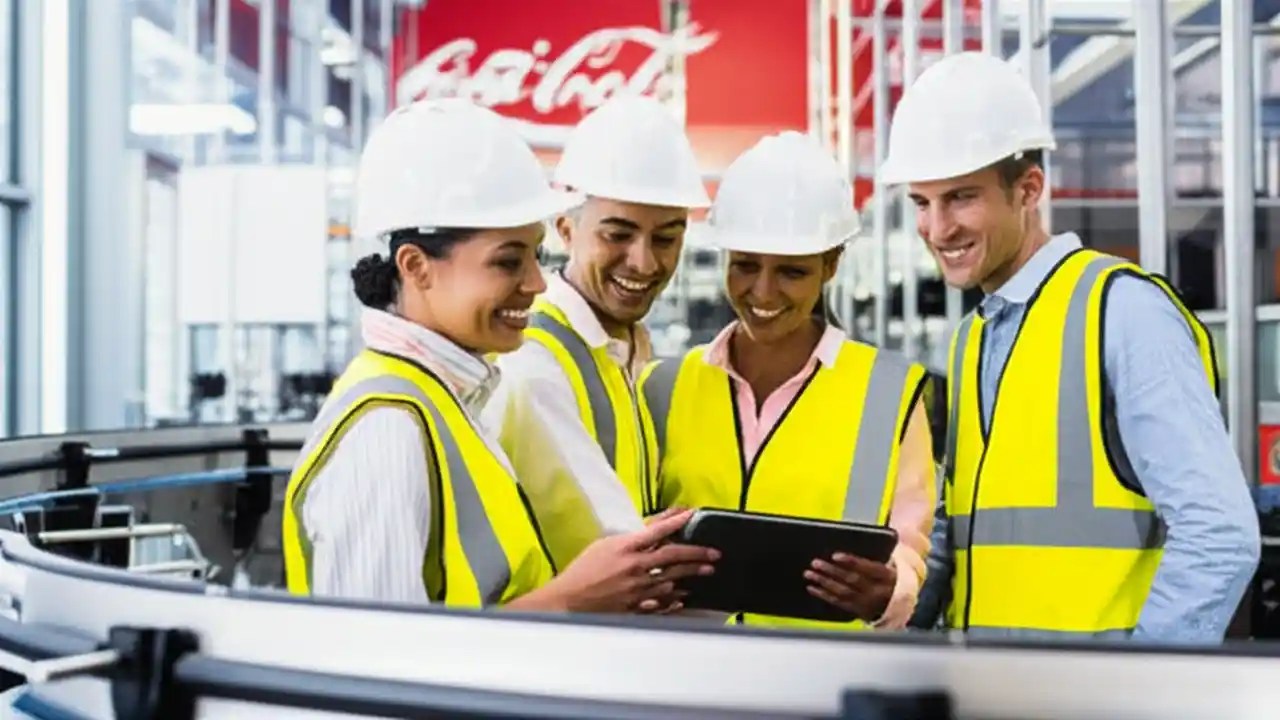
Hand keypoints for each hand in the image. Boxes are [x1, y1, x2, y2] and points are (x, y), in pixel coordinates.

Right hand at [541, 508, 718, 613]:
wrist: (569, 600)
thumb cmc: (583, 570)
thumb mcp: (605, 544)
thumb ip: (631, 537)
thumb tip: (653, 528)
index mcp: (626, 547)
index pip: (657, 531)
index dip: (677, 521)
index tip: (693, 514)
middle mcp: (636, 567)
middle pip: (673, 556)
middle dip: (697, 553)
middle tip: (714, 553)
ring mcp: (638, 589)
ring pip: (673, 579)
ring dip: (691, 575)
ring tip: (707, 571)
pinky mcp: (637, 606)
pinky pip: (662, 602)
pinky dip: (674, 598)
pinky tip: (684, 596)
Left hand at [804, 553, 895, 621]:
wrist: (901, 606)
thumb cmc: (890, 579)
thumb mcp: (890, 566)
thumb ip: (874, 558)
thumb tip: (852, 544)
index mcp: (888, 577)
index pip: (869, 568)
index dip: (851, 561)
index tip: (835, 555)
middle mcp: (878, 591)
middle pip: (852, 580)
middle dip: (832, 571)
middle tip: (816, 563)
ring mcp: (868, 604)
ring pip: (843, 592)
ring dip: (824, 583)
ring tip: (809, 574)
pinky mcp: (859, 612)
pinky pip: (839, 604)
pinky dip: (824, 595)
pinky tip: (812, 588)